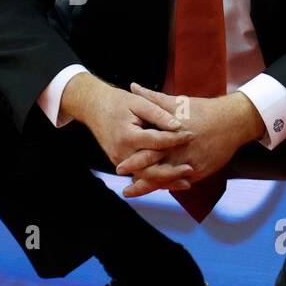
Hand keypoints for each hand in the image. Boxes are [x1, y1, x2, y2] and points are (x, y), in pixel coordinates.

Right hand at [62, 73, 195, 194]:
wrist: (93, 107)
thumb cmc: (118, 102)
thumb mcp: (138, 102)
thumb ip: (158, 113)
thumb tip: (178, 125)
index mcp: (128, 136)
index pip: (157, 141)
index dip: (176, 139)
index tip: (192, 135)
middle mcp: (122, 153)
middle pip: (151, 168)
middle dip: (172, 171)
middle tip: (191, 169)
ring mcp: (119, 160)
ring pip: (145, 177)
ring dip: (166, 181)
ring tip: (186, 183)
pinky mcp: (119, 163)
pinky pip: (139, 175)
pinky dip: (155, 180)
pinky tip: (171, 182)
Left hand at [114, 83, 263, 197]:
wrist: (232, 121)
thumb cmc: (202, 109)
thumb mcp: (177, 102)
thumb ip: (152, 98)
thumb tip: (132, 86)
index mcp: (171, 135)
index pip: (148, 152)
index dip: (132, 162)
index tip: (118, 167)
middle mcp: (180, 151)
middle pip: (156, 171)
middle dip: (139, 181)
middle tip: (125, 190)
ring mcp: (191, 163)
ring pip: (167, 180)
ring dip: (150, 187)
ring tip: (134, 191)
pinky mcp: (201, 171)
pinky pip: (181, 182)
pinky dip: (169, 185)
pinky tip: (158, 187)